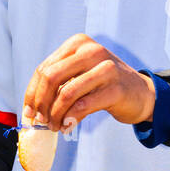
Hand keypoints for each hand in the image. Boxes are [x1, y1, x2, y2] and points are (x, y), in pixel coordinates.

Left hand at [22, 34, 156, 130]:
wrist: (140, 93)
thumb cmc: (103, 85)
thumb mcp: (79, 76)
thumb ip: (58, 84)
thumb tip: (31, 108)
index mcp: (78, 44)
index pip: (44, 69)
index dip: (32, 93)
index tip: (28, 111)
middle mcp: (91, 51)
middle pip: (51, 78)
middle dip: (41, 103)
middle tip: (40, 120)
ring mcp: (106, 68)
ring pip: (66, 93)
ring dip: (55, 114)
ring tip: (54, 126)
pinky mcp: (116, 88)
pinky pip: (83, 105)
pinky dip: (70, 119)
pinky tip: (67, 126)